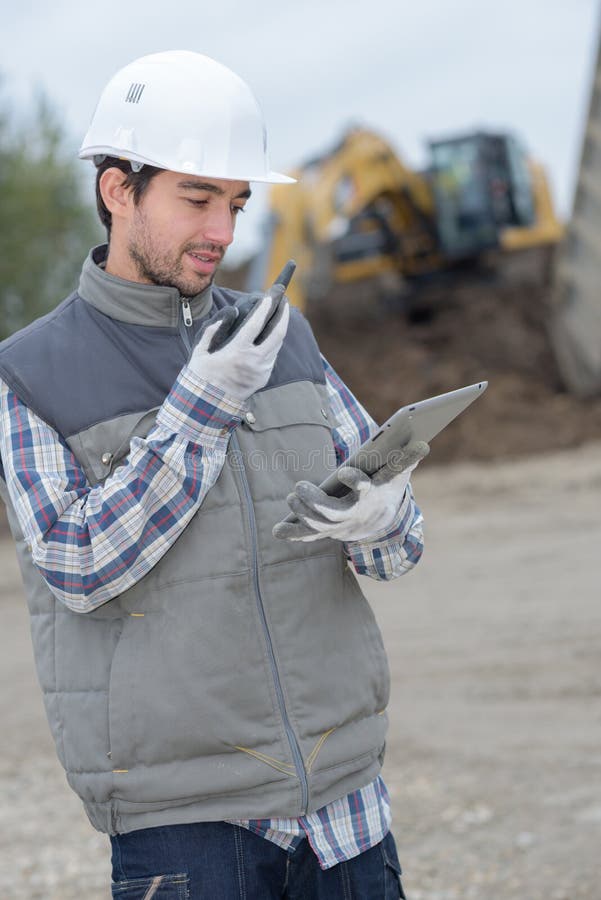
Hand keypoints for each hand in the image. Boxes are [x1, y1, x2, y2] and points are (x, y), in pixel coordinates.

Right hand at [189, 289, 289, 401]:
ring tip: (280, 316)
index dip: (265, 308)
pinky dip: (273, 345)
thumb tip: (226, 316)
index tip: (270, 297)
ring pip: (277, 346)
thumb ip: (212, 332)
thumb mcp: (200, 352)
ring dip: (280, 330)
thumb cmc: (201, 377)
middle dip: (283, 316)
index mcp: (237, 351)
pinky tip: (271, 337)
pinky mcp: (263, 379)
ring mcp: (261, 371)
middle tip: (284, 303)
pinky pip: (272, 358)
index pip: (256, 324)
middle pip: (277, 334)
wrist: (208, 405)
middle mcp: (253, 361)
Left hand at [273, 440, 428, 542]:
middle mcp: (356, 515)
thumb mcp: (398, 473)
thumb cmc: (387, 486)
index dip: (355, 481)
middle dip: (314, 503)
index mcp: (371, 497)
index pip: (363, 489)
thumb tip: (423, 442)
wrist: (383, 520)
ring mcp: (342, 527)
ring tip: (292, 496)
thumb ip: (406, 459)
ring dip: (302, 513)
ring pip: (319, 525)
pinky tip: (277, 531)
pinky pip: (310, 535)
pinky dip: (294, 534)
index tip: (344, 471)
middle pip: (333, 513)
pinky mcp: (330, 531)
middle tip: (299, 487)